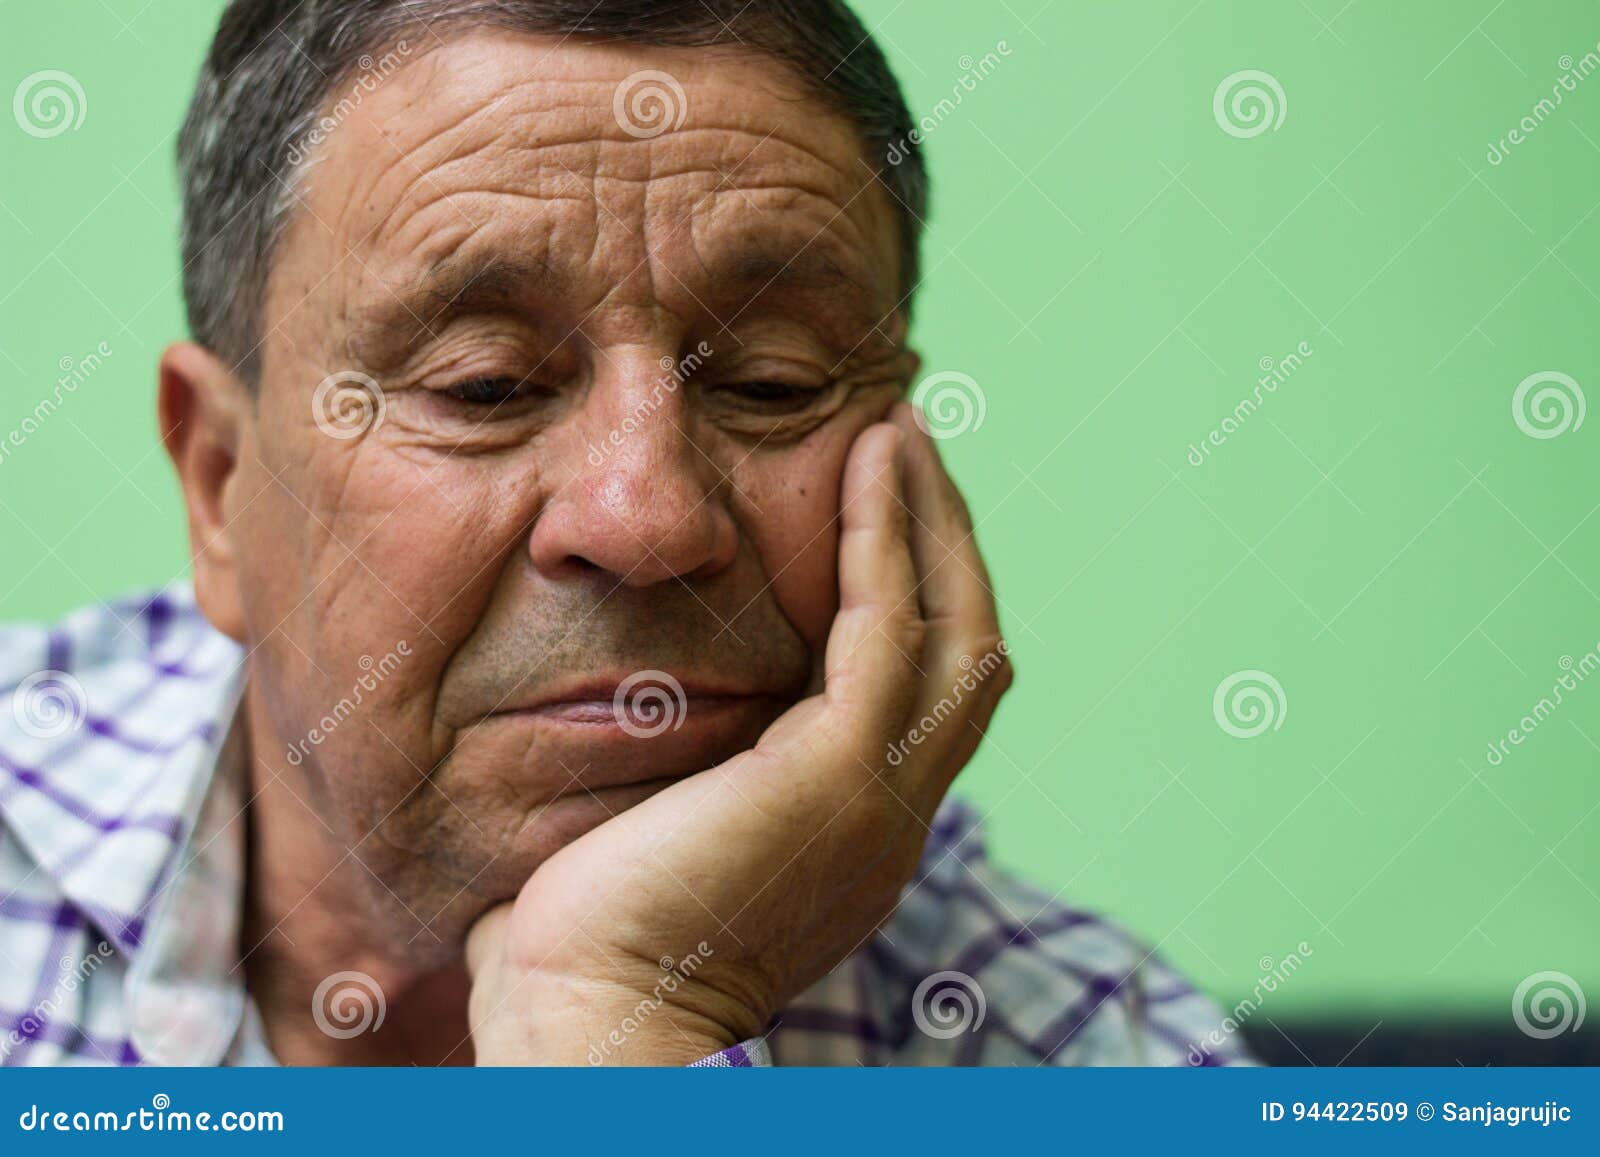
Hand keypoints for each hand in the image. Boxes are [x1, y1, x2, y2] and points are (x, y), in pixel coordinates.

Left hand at [465, 402, 1012, 1063]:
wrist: (589, 1019)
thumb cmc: (598, 941)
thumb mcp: (678, 834)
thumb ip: (702, 766)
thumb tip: (657, 702)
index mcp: (862, 830)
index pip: (925, 689)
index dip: (921, 593)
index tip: (887, 512)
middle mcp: (896, 811)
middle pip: (964, 645)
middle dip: (944, 543)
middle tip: (909, 453)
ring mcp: (881, 792)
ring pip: (948, 622)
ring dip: (927, 521)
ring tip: (897, 437)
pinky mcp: (841, 770)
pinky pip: (886, 621)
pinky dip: (884, 537)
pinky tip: (867, 467)